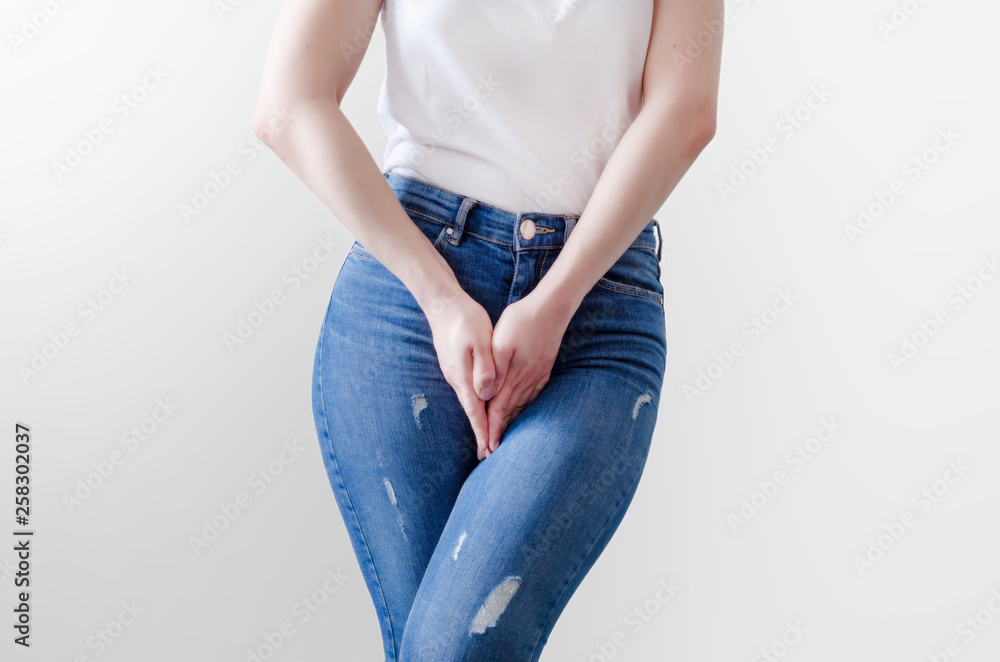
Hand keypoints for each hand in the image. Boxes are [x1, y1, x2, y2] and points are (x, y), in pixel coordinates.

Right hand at [423, 288, 496, 460]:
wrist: (442, 303)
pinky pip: (467, 391)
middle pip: (471, 411)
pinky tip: (480, 407)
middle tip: (488, 454)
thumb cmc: (465, 320)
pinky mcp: (454, 365)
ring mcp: (453, 372)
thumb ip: (485, 368)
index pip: (476, 411)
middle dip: (480, 432)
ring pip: (468, 402)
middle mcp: (456, 379)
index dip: (483, 431)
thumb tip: (487, 394)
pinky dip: (475, 405)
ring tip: (486, 436)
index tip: (490, 450)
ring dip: (477, 420)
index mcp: (464, 376)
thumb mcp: (480, 341)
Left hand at [482, 290, 573, 457]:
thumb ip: (493, 369)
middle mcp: (527, 379)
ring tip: (507, 440)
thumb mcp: (500, 341)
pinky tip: (523, 413)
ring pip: (523, 405)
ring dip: (514, 424)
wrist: (551, 308)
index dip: (491, 429)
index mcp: (513, 374)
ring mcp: (538, 375)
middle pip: (510, 412)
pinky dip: (526, 408)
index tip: (487, 448)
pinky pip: (534, 395)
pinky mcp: (544, 369)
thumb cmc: (521, 320)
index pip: (498, 408)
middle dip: (501, 433)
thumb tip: (486, 395)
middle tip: (493, 454)